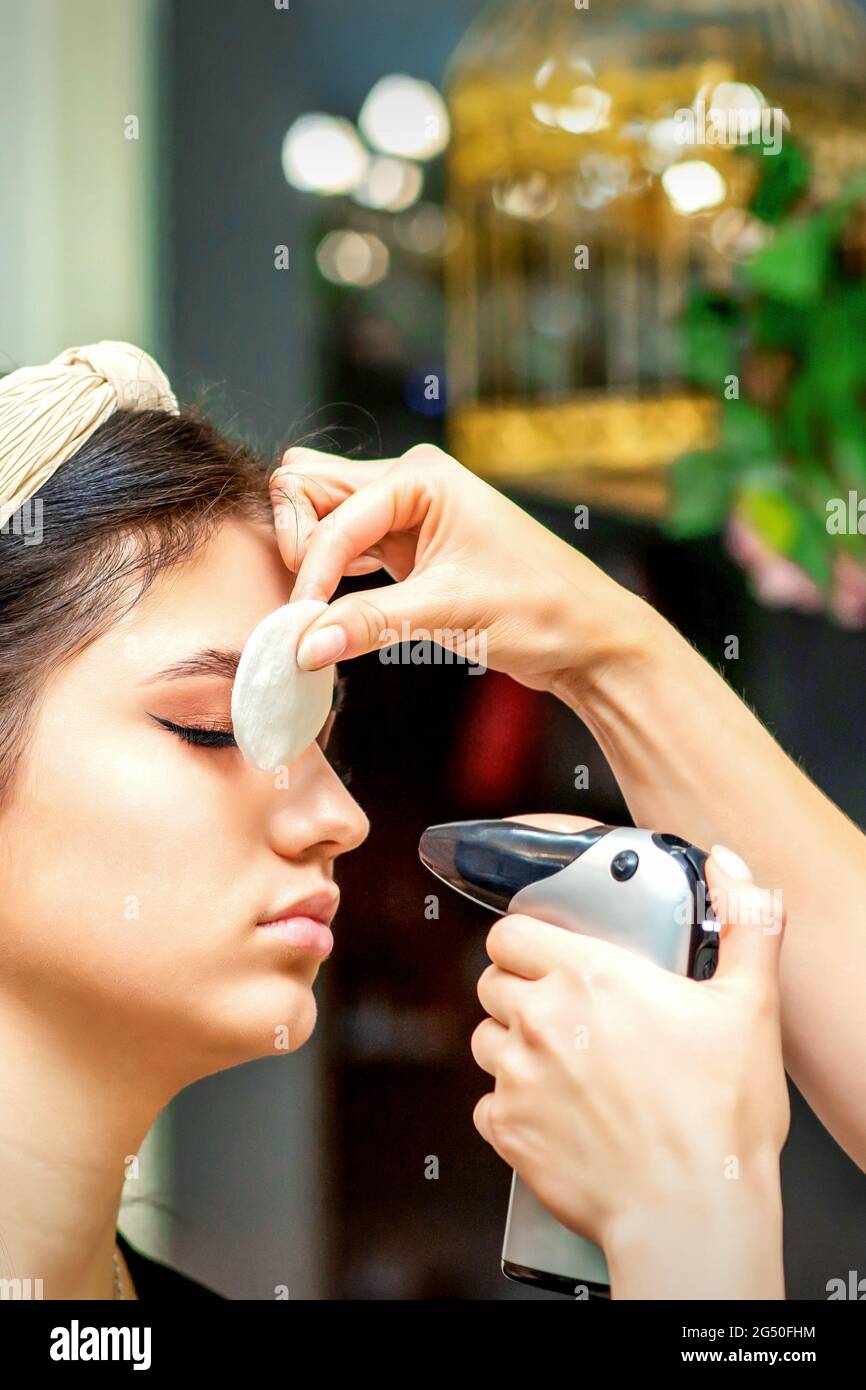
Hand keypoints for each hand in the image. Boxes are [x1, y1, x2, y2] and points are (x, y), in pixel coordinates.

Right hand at [268, 443, 647, 693]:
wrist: (587, 636)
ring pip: (320, 511)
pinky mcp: (404, 546)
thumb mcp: (449, 613)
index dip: (312, 567)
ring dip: (309, 557)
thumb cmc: (540, 610)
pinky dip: (328, 571)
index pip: (331, 510)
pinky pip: (342, 543)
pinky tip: (339, 607)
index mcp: (423, 476)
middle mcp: (409, 482)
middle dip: (297, 542)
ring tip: (320, 610)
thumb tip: (302, 645)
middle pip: (309, 486)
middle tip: (308, 601)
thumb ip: (368, 623)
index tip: (305, 623)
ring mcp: (405, 511)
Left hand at [470, 833, 789, 1298]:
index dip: (524, 939)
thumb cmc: (719, 1118)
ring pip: (485, 1041)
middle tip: (562, 1014)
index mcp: (588, 977)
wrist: (692, 1214)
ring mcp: (517, 1077)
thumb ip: (746, 926)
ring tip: (561, 1066)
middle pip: (492, 983)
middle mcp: (541, 1020)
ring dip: (513, 1047)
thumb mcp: (750, 1007)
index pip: (509, 933)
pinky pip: (487, 1105)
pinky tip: (555, 1116)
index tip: (545, 954)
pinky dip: (512, 1109)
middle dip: (520, 991)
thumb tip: (735, 873)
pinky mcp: (508, 1131)